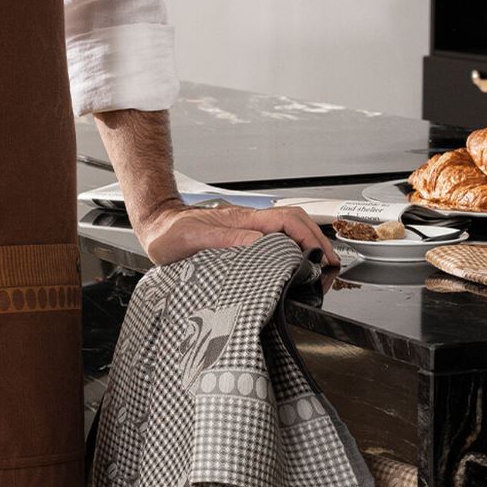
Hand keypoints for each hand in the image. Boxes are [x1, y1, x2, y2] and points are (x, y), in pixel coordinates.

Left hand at [137, 200, 340, 267]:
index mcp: (242, 221)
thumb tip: (259, 243)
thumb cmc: (168, 234)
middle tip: (332, 264)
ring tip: (320, 265)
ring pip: (288, 229)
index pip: (287, 221)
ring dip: (309, 243)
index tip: (323, 257)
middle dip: (319, 239)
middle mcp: (248, 222)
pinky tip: (294, 263)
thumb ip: (225, 239)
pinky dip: (293, 248)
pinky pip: (275, 238)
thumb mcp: (193, 238)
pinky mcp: (241, 238)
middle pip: (296, 221)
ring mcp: (246, 229)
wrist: (155, 226)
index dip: (310, 237)